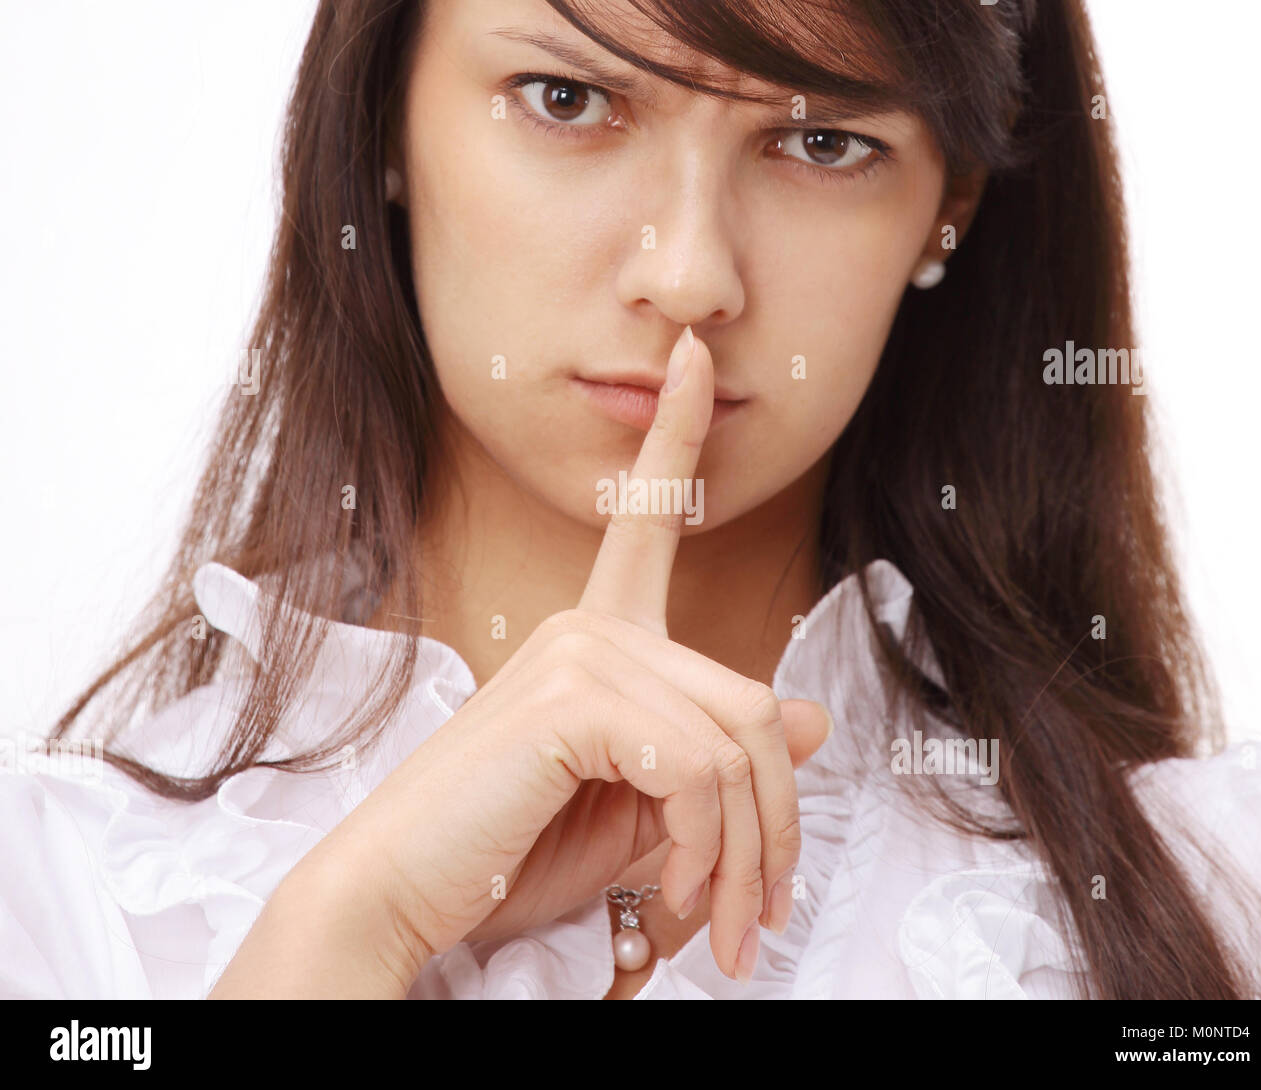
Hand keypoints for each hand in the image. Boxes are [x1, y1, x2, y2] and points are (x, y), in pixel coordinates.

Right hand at [217, 325, 831, 994]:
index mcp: (601, 636)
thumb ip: (715, 760)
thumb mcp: (637, 808)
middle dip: (774, 825)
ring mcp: (583, 651)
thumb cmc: (507, 848)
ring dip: (742, 853)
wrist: (404, 894)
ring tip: (718, 921)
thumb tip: (811, 718)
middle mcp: (593, 625)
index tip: (696, 357)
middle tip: (757, 914)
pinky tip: (668, 886)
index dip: (678, 436)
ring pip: (739, 748)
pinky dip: (701, 846)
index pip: (649, 520)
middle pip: (754, 706)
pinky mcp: (575, 696)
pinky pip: (697, 771)